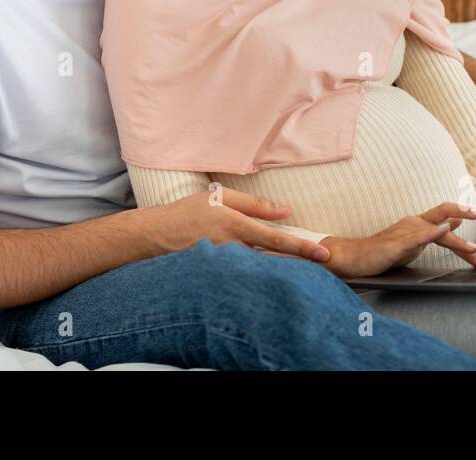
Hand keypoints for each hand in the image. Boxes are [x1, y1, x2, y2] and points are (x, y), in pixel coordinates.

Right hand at [144, 184, 330, 262]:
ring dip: (280, 272)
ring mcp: (223, 264)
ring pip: (259, 270)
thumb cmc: (186, 212)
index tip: (323, 254)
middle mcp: (230, 247)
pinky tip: (270, 278)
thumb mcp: (219, 197)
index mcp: (234, 224)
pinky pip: (243, 277)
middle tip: (322, 266)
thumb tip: (285, 210)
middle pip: (272, 260)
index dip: (301, 247)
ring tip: (301, 273)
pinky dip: (259, 277)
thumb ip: (254, 204)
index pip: (275, 239)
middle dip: (296, 264)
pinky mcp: (216, 276)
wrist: (152, 236)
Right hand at [316, 202, 475, 278]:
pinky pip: (418, 237)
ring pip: (436, 231)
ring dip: (457, 241)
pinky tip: (445, 231)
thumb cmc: (382, 252)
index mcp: (417, 223)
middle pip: (442, 215)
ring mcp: (405, 233)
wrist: (354, 257)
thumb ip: (431, 233)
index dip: (461, 212)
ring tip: (474, 249)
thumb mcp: (412, 242)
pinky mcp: (398, 245)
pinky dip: (433, 233)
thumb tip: (453, 224)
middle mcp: (413, 223)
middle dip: (463, 213)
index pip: (443, 214)